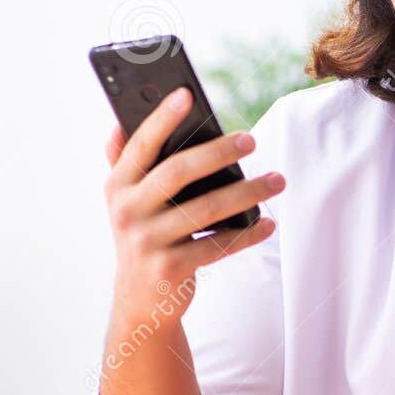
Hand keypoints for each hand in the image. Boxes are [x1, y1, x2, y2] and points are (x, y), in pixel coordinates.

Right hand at [102, 87, 284, 324]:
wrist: (140, 301)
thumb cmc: (144, 236)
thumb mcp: (127, 201)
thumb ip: (124, 163)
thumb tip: (121, 121)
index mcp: (118, 186)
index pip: (140, 145)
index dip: (162, 118)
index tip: (187, 94)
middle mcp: (127, 212)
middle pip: (178, 171)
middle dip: (218, 151)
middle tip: (251, 140)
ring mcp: (147, 242)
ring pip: (206, 208)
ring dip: (248, 192)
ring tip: (277, 180)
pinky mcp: (170, 269)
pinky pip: (218, 245)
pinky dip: (247, 233)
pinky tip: (268, 223)